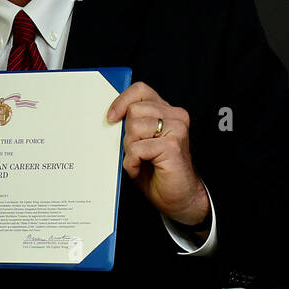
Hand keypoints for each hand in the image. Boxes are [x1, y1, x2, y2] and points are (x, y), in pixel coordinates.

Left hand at [107, 81, 208, 225]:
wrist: (179, 198)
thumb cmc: (157, 172)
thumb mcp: (139, 142)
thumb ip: (130, 126)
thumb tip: (109, 117)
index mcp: (166, 111)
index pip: (140, 90)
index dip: (122, 101)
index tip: (111, 118)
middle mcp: (175, 116)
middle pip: (133, 110)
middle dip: (126, 133)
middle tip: (135, 151)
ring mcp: (176, 129)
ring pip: (134, 127)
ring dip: (130, 148)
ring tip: (140, 160)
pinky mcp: (172, 145)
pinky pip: (136, 149)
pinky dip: (132, 163)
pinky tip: (141, 169)